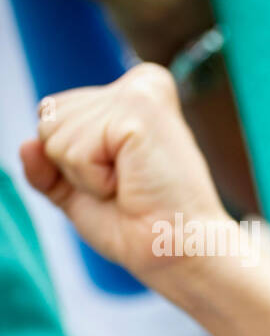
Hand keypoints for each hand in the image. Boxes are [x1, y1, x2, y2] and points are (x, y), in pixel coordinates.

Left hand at [20, 63, 231, 280]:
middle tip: (126, 184)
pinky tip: (132, 184)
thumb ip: (48, 165)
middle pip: (49, 117)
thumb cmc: (142, 224)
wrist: (177, 250)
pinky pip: (74, 151)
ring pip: (55, 134)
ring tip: (130, 185)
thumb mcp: (81, 191)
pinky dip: (94, 181)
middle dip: (73, 165)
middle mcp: (139, 85)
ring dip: (84, 175)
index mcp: (133, 95)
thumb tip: (27, 145)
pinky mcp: (137, 111)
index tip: (123, 178)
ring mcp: (139, 94)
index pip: (55, 111)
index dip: (72, 160)